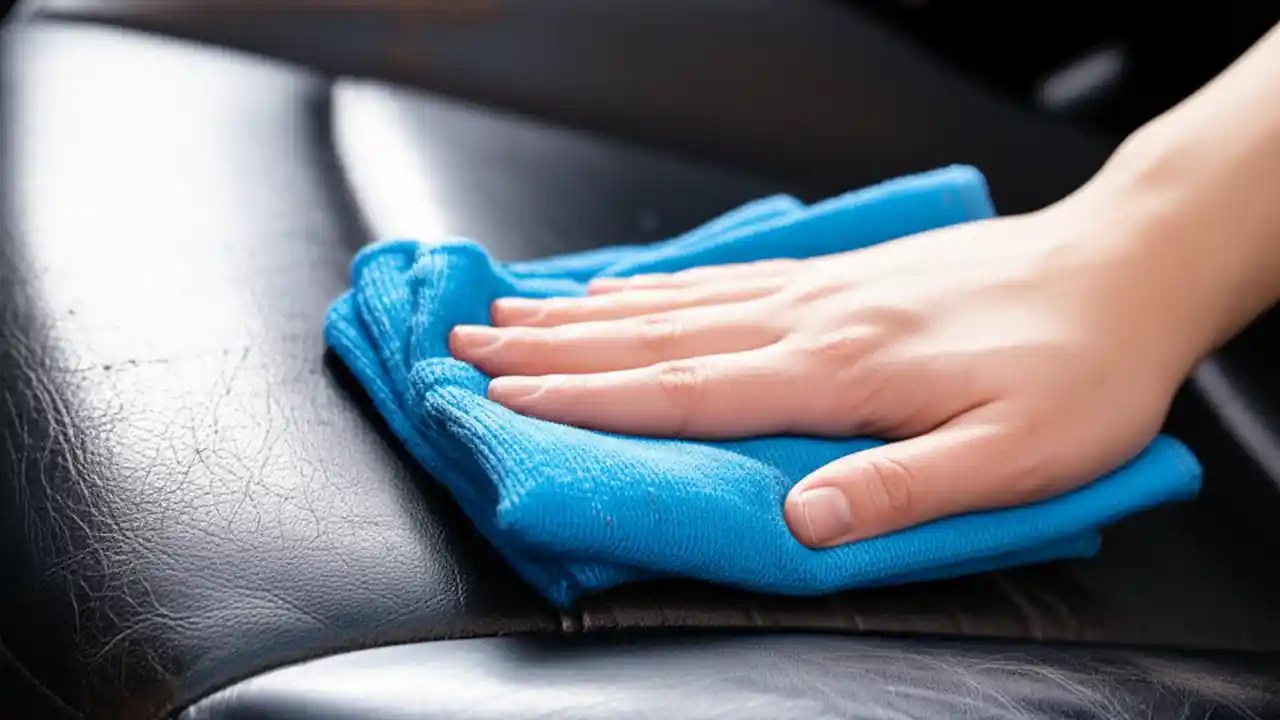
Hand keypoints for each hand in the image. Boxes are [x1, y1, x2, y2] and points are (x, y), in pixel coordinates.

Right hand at [449, 195, 1211, 547]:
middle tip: (468, 347)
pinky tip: (616, 288)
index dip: (590, 401)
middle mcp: (810, 320)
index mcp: (840, 372)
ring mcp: (818, 289)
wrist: (1121, 266)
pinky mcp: (837, 275)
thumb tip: (802, 522)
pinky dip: (652, 285)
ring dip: (583, 313)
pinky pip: (719, 277)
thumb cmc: (1079, 371)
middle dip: (553, 350)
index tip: (508, 399)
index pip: (686, 390)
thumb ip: (903, 489)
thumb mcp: (1016, 454)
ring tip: (511, 314)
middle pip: (655, 337)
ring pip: (676, 301)